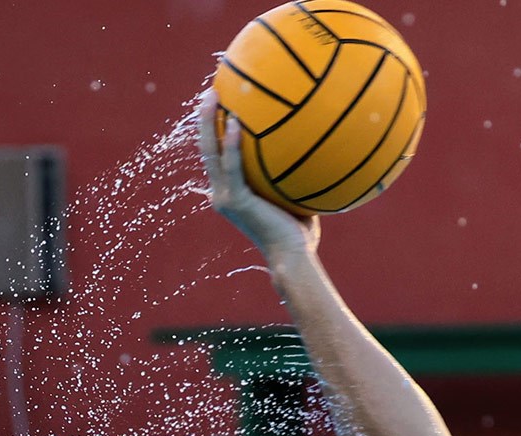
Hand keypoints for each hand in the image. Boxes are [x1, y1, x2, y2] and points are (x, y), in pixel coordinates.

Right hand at [195, 88, 319, 259]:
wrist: (293, 258)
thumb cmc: (300, 234)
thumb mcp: (294, 199)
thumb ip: (293, 177)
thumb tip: (315, 152)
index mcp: (231, 192)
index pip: (218, 157)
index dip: (215, 131)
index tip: (222, 106)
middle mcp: (221, 193)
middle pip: (207, 149)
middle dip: (205, 118)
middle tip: (211, 91)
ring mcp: (224, 197)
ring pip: (210, 152)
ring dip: (209, 122)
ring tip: (213, 95)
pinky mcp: (234, 200)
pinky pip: (231, 165)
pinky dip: (232, 144)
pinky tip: (236, 121)